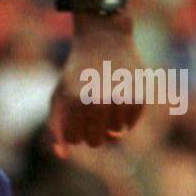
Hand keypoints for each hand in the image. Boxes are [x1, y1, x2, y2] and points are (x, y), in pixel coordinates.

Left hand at [48, 14, 143, 156]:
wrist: (104, 40)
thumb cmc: (77, 73)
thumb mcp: (59, 95)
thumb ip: (56, 127)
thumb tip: (63, 155)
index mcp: (74, 102)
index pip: (74, 139)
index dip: (74, 129)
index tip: (74, 114)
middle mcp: (98, 102)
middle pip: (95, 142)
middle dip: (91, 131)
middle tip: (90, 112)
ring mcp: (120, 100)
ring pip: (114, 135)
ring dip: (109, 122)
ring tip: (104, 99)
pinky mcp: (139, 97)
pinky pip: (130, 125)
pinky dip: (124, 117)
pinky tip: (118, 97)